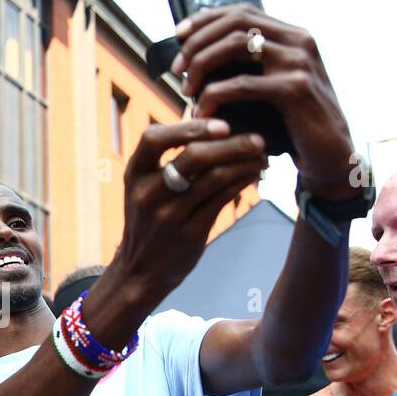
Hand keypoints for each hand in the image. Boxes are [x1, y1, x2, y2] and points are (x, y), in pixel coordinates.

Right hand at [108, 118, 266, 305]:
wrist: (140, 271)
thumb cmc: (149, 221)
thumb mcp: (144, 188)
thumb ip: (166, 160)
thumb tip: (210, 124)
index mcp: (134, 174)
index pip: (154, 138)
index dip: (188, 127)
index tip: (219, 124)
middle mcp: (147, 193)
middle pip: (191, 157)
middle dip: (230, 144)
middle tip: (257, 139)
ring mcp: (168, 215)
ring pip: (213, 179)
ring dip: (243, 163)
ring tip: (262, 156)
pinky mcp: (189, 234)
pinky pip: (221, 200)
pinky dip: (240, 183)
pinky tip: (253, 175)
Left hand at [172, 4, 356, 196]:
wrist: (330, 157)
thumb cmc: (292, 125)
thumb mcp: (269, 88)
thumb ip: (246, 68)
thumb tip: (197, 52)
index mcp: (292, 35)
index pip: (242, 11)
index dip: (205, 19)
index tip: (178, 35)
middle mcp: (298, 40)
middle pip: (235, 23)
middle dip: (198, 43)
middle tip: (177, 70)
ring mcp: (299, 62)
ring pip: (235, 46)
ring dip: (202, 66)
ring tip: (186, 91)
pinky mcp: (295, 89)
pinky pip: (241, 84)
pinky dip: (213, 96)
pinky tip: (201, 113)